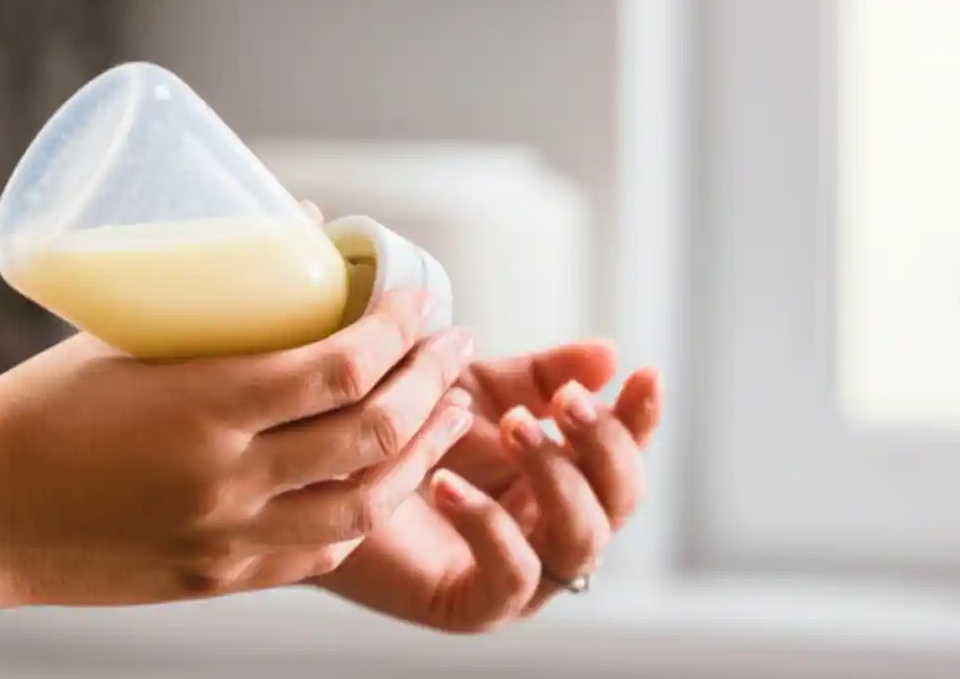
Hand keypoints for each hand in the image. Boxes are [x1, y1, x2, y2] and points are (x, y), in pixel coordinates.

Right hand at [0, 290, 475, 610]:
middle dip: (432, 381)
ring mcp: (230, 537)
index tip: (422, 297)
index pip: (342, 366)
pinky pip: (324, 548)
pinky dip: (369, 508)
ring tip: (453, 409)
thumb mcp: (122, 336)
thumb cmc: (34, 409)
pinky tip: (393, 477)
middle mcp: (230, 478)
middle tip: (456, 343)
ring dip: (424, 450)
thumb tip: (304, 227)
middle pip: (373, 431)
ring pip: (367, 501)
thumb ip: (218, 290)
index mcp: (204, 406)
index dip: (398, 328)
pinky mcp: (221, 577)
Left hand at [310, 342, 661, 632]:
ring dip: (557, 478)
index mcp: (562, 476)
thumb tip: (609, 353)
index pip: (624, 454)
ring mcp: (520, 573)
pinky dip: (489, 528)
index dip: (641, 419)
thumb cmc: (400, 428)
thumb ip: (541, 373)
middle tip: (561, 401)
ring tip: (512, 427)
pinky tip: (447, 482)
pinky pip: (510, 579)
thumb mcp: (475, 385)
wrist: (315, 471)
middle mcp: (551, 527)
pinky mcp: (472, 606)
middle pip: (620, 502)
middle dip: (601, 445)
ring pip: (581, 542)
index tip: (644, 373)